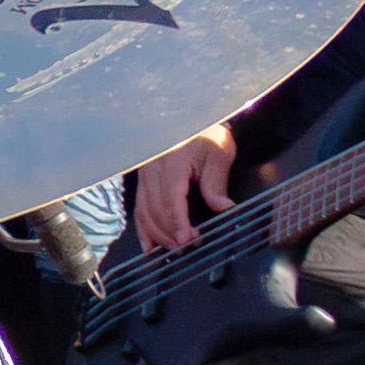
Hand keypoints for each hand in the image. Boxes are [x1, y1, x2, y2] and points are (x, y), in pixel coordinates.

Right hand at [134, 125, 236, 250]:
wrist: (190, 116)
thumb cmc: (207, 133)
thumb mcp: (218, 153)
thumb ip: (217, 182)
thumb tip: (224, 208)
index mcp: (172, 161)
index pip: (170, 197)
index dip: (177, 220)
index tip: (186, 239)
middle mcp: (153, 169)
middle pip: (154, 207)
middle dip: (168, 231)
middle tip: (184, 248)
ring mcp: (145, 174)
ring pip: (144, 210)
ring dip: (157, 233)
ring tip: (172, 248)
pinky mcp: (143, 180)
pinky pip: (139, 207)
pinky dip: (143, 228)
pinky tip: (149, 245)